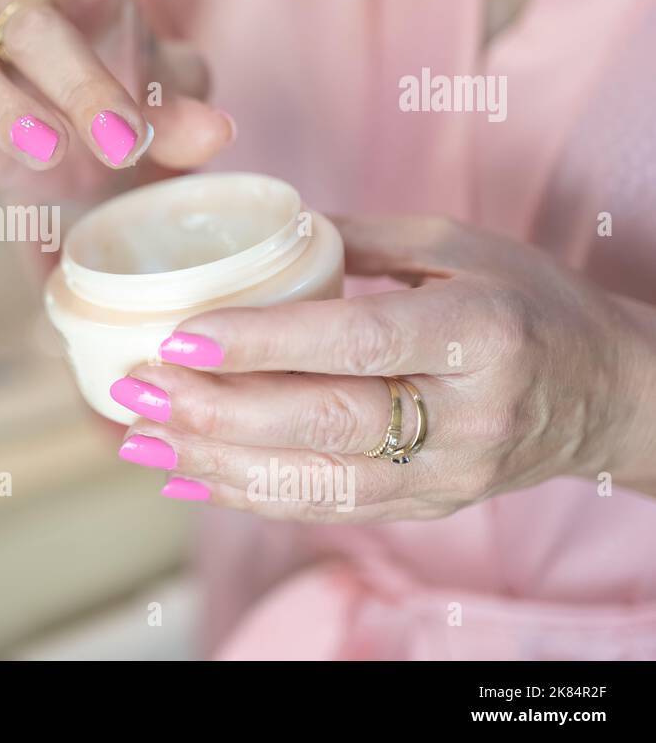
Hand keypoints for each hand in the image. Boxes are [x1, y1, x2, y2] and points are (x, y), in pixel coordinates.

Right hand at [0, 0, 235, 199]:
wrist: (100, 163)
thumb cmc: (137, 110)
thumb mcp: (172, 114)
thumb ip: (186, 120)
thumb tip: (215, 133)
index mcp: (89, 2)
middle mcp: (27, 28)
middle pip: (33, 30)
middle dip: (79, 83)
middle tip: (122, 139)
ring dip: (5, 111)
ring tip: (50, 151)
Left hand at [111, 216, 655, 520]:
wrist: (604, 396)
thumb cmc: (528, 303)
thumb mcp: (460, 246)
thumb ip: (360, 238)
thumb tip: (262, 231)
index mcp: (480, 334)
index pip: (357, 342)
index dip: (263, 343)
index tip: (182, 334)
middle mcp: (465, 417)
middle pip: (324, 424)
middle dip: (216, 411)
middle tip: (138, 388)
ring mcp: (447, 477)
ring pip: (314, 483)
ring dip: (213, 463)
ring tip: (139, 437)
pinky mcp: (424, 509)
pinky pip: (324, 511)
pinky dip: (246, 495)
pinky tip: (185, 475)